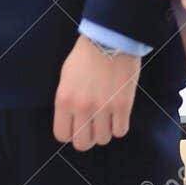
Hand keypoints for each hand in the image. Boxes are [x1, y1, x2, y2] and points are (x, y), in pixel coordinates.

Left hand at [53, 36, 139, 150]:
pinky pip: (121, 131)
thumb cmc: (84, 57)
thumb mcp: (66, 79)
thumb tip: (72, 122)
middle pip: (83, 143)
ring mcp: (103, 108)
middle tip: (92, 126)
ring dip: (105, 131)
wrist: (109, 41)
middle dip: (88, 138)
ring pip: (103, 139)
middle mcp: (82, 108)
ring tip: (106, 118)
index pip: (62, 135)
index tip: (76, 128)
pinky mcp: (123, 106)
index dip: (70, 134)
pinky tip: (118, 115)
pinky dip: (119, 126)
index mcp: (64, 100)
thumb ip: (67, 102)